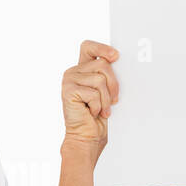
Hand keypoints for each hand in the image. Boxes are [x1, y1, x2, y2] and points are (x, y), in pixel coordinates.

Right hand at [61, 41, 118, 161]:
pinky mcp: (68, 91)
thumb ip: (106, 75)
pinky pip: (94, 92)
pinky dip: (98, 106)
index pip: (89, 47)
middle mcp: (73, 72)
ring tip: (101, 109)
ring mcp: (68, 81)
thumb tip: (118, 61)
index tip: (116, 56)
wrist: (87, 137)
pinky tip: (91, 112)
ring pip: (100, 79)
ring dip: (106, 99)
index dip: (102, 48)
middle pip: (102, 64)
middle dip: (113, 84)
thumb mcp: (106, 91)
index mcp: (81, 69)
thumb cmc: (97, 117)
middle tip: (113, 100)